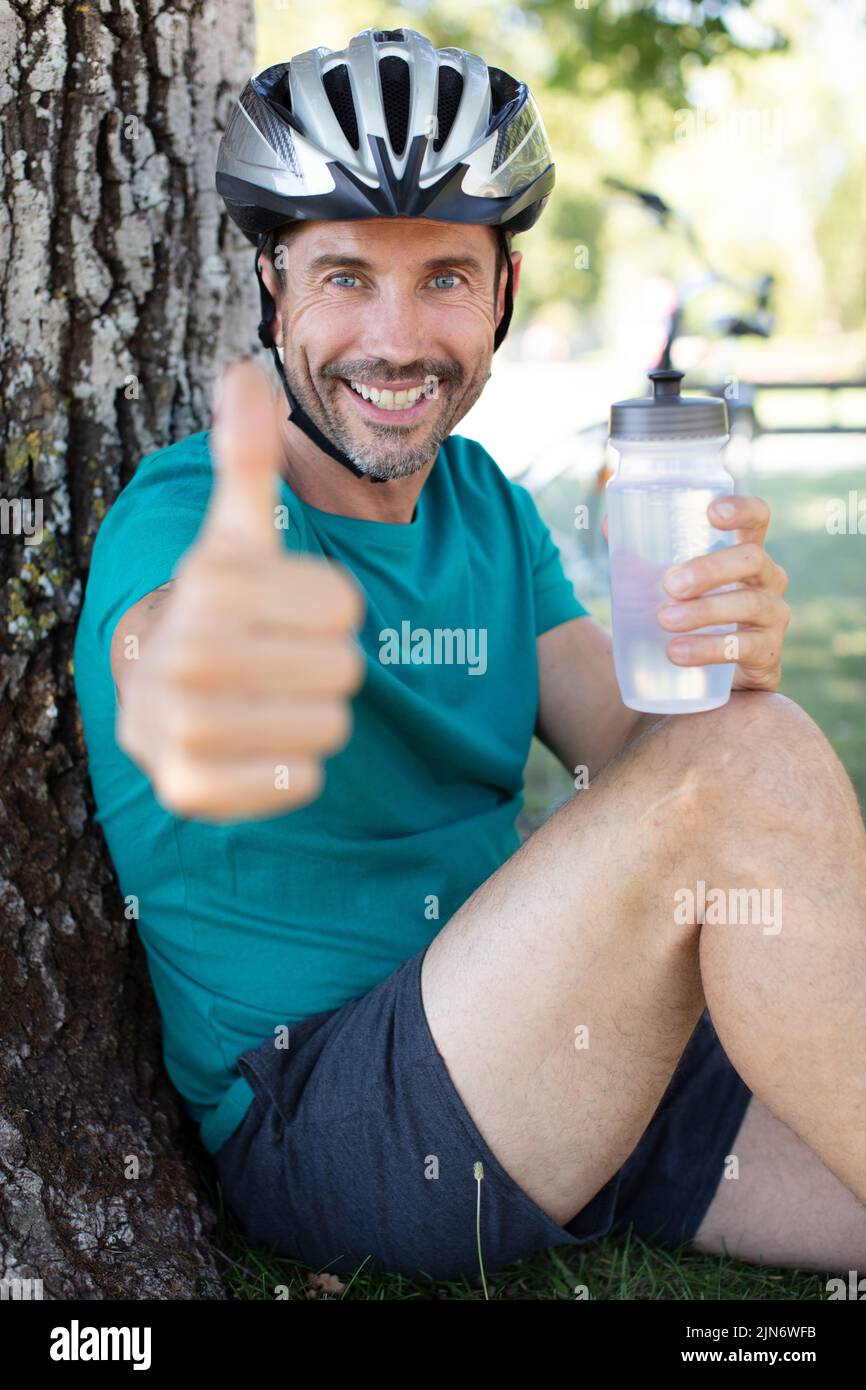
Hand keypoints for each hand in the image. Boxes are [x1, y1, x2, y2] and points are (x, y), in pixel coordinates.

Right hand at [117, 359, 364, 820]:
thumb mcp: (236, 532)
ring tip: (266, 698)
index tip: (283, 608)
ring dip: (311, 715)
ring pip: (329, 728)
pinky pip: (299, 781)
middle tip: (277, 658)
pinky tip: (251, 744)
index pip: (347, 607)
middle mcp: (188, 655)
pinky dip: (290, 768)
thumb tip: (246, 370)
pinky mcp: (191, 789)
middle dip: (323, 663)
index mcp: (212, 584)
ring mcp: (183, 728)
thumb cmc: (218, 606)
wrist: (152, 689)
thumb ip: (249, 457)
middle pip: (344, 669)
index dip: (330, 609)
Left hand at [655, 494, 789, 691]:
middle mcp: (767, 579)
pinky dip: (706, 649)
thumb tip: (607, 523)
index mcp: (744, 554)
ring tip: (664, 620)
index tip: (712, 512)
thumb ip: (642, 557)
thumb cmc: (691, 617)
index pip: (758, 518)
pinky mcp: (767, 655)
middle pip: (753, 559)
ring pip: (750, 603)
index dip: (743, 509)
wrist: (707, 680)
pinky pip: (744, 648)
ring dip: (705, 610)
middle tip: (669, 584)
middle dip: (711, 568)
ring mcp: (773, 617)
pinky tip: (676, 652)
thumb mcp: (667, 586)